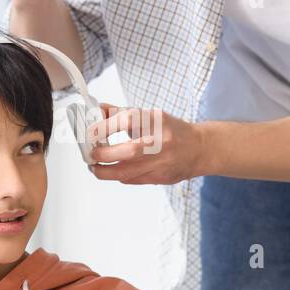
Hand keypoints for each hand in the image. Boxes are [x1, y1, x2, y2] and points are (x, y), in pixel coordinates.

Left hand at [86, 103, 208, 184]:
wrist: (199, 149)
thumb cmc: (171, 131)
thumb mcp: (150, 115)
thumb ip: (122, 113)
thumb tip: (99, 110)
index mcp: (156, 121)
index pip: (127, 120)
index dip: (105, 126)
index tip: (91, 132)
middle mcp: (160, 141)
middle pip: (129, 150)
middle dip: (104, 154)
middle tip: (91, 154)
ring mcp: (162, 162)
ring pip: (128, 172)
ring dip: (105, 171)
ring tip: (95, 167)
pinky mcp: (160, 177)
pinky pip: (133, 180)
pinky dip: (119, 176)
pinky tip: (113, 171)